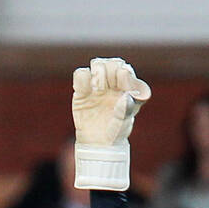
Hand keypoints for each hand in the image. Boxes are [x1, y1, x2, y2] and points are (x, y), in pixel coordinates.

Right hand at [72, 56, 150, 190]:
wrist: (97, 143)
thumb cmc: (115, 133)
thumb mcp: (124, 123)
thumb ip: (127, 108)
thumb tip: (127, 96)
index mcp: (127, 89)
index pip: (127, 71)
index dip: (124, 75)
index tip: (122, 86)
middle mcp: (114, 83)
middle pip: (113, 63)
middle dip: (111, 71)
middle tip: (107, 86)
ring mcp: (98, 85)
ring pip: (98, 64)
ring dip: (98, 72)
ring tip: (98, 88)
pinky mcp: (83, 89)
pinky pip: (81, 74)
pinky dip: (83, 77)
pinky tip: (87, 90)